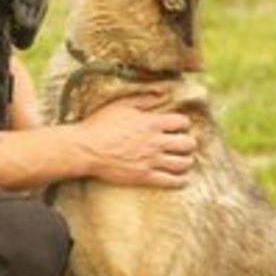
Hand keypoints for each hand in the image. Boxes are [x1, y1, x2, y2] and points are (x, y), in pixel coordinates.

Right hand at [78, 95, 195, 187]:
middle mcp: (155, 142)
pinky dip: (180, 180)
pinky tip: (181, 179)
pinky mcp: (144, 176)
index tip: (179, 128)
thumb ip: (144, 99)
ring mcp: (151, 160)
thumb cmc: (100, 125)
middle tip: (184, 145)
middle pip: (188, 144)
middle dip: (189, 144)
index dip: (184, 125)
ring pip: (183, 163)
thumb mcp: (121, 105)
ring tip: (183, 161)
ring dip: (186, 162)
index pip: (182, 123)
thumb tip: (162, 94)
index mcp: (151, 123)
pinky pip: (171, 181)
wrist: (86, 149)